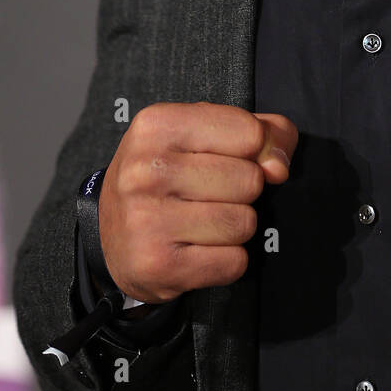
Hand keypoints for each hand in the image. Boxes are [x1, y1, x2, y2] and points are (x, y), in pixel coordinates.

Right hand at [98, 101, 297, 303]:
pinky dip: (226, 260)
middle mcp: (146, 170)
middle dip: (241, 192)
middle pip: (250, 180)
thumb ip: (260, 132)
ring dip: (234, 228)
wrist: (111, 235)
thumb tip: (279, 166)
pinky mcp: (157, 265)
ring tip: (200, 222)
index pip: (249, 133)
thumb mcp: (203, 135)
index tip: (229, 159)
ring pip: (244, 223)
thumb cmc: (166, 176)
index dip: (254, 150)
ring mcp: (147, 220)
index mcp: (158, 125)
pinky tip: (196, 250)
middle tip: (206, 195)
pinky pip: (234, 262)